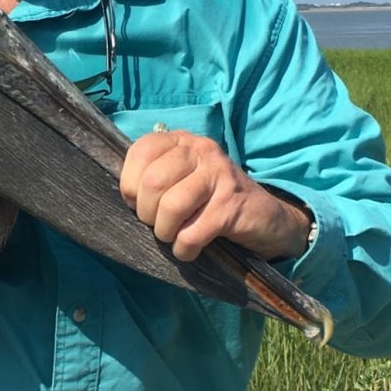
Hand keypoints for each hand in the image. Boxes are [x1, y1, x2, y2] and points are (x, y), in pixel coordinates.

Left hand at [118, 128, 311, 262]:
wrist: (265, 216)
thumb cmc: (211, 199)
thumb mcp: (183, 176)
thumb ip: (154, 175)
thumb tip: (125, 197)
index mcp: (181, 140)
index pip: (140, 152)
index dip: (130, 184)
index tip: (137, 202)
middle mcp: (200, 150)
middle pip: (152, 182)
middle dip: (146, 213)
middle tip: (157, 224)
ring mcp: (218, 175)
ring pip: (171, 208)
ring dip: (165, 232)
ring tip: (173, 237)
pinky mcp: (231, 205)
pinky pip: (192, 234)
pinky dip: (184, 249)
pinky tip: (189, 249)